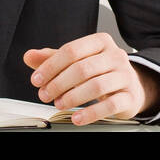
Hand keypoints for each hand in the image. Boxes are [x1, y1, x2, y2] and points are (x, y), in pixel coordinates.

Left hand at [22, 33, 159, 124]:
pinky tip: (77, 118)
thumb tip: (29, 56)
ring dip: (72, 97)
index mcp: (100, 41)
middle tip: (45, 95)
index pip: (71, 51)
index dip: (50, 66)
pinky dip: (91, 113)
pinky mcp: (130, 97)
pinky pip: (110, 105)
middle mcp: (116, 56)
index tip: (36, 79)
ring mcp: (126, 76)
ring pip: (96, 86)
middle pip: (82, 68)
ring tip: (59, 104)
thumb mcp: (76, 61)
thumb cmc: (99, 71)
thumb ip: (52, 58)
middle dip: (58, 83)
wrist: (131, 87)